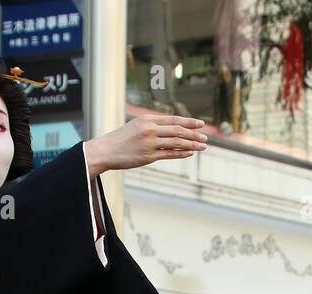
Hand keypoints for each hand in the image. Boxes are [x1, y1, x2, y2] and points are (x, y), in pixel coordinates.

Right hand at [84, 114, 206, 172]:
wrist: (106, 150)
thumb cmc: (121, 139)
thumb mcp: (136, 127)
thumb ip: (153, 127)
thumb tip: (170, 129)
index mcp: (147, 119)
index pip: (173, 119)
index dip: (189, 122)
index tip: (201, 124)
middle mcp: (150, 129)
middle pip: (178, 130)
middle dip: (194, 134)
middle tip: (205, 137)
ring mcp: (150, 143)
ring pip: (176, 142)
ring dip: (191, 144)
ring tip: (202, 146)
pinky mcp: (148, 156)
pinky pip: (169, 154)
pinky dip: (182, 153)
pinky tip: (190, 153)